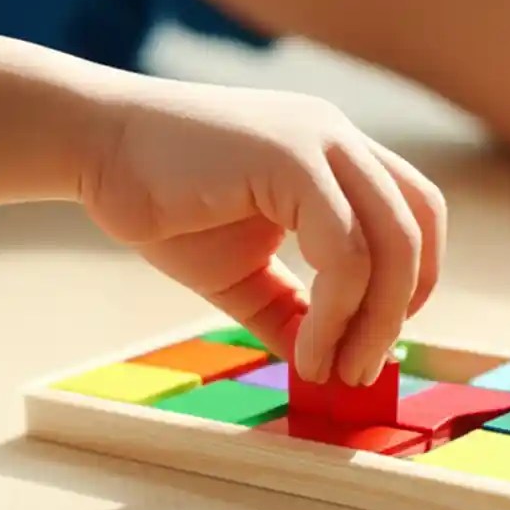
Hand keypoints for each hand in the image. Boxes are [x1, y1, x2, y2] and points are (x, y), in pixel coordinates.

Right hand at [83, 79, 445, 385]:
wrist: (91, 150)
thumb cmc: (164, 205)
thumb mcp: (245, 273)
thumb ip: (293, 311)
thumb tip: (331, 366)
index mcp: (337, 153)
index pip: (418, 211)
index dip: (418, 277)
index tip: (381, 336)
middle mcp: (339, 138)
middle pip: (418, 229)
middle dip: (400, 312)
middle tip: (363, 371)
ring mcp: (319, 141)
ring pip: (393, 243)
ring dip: (373, 323)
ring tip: (333, 369)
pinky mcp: (291, 157)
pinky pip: (345, 252)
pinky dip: (336, 315)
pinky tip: (305, 350)